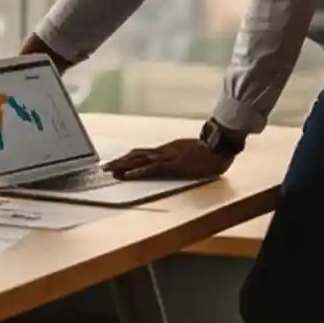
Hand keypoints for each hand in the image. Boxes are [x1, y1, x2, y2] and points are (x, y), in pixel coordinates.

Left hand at [103, 139, 234, 180]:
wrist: (220, 147)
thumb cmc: (209, 152)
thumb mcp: (189, 153)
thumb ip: (179, 157)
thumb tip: (172, 161)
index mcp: (166, 149)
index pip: (142, 153)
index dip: (127, 158)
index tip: (114, 162)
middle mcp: (163, 151)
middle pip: (135, 155)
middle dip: (119, 162)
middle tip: (103, 167)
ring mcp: (167, 157)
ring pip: (139, 160)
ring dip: (123, 166)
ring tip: (109, 171)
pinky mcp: (173, 165)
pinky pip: (152, 169)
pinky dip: (138, 172)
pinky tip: (128, 175)